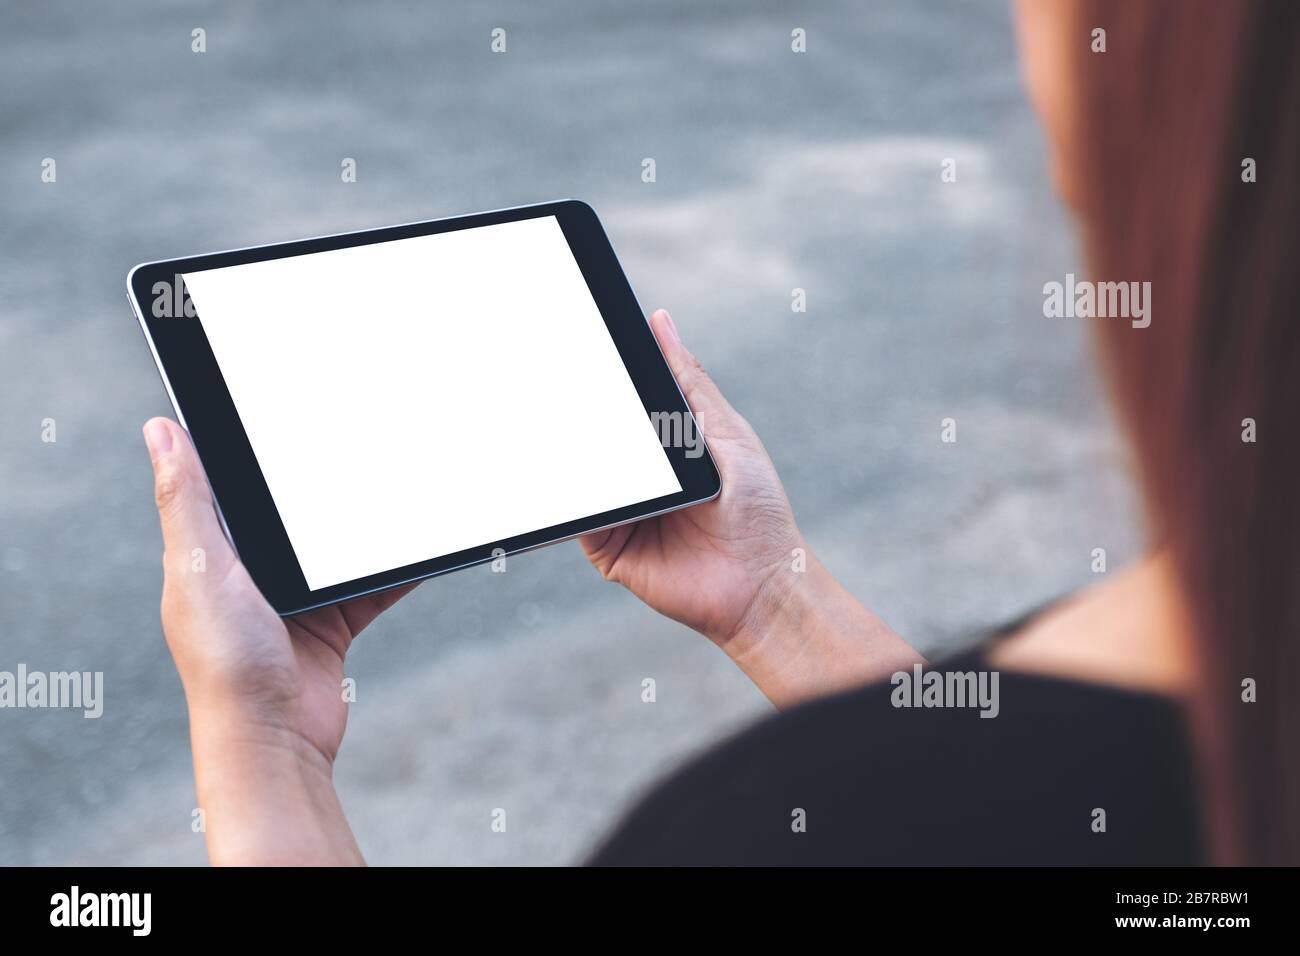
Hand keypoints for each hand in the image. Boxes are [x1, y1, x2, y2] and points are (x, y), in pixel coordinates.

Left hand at [144, 416, 412, 863]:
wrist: (273, 741)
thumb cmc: (224, 663)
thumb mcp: (201, 569)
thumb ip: (187, 502)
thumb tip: (160, 428)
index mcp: (209, 553)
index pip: (229, 485)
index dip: (250, 447)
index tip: (278, 406)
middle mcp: (249, 573)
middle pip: (291, 513)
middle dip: (323, 483)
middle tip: (359, 438)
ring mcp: (292, 600)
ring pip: (336, 547)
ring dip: (364, 527)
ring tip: (397, 487)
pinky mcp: (330, 624)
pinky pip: (369, 586)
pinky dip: (395, 570)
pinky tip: (419, 549)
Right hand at [583, 311, 921, 707]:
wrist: (761, 586)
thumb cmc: (758, 512)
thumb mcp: (728, 434)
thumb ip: (691, 384)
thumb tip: (661, 323)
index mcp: (667, 449)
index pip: (625, 405)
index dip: (605, 376)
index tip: (582, 337)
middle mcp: (640, 479)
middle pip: (598, 437)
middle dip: (578, 408)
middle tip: (553, 372)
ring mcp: (621, 511)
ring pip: (583, 473)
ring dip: (570, 450)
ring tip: (553, 415)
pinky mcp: (607, 548)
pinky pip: (578, 515)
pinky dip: (571, 495)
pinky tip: (572, 471)